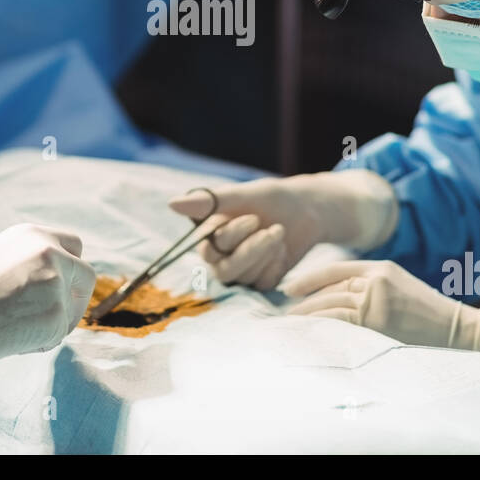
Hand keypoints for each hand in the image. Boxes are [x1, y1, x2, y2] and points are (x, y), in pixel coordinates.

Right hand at [0, 223, 95, 370]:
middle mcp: (50, 253)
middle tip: (51, 315)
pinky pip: (56, 335)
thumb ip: (15, 262)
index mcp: (30, 235)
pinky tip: (10, 342)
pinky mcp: (56, 316)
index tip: (58, 284)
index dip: (68, 267)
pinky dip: (39, 343)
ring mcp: (56, 284)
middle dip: (75, 297)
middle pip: (86, 275)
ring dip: (52, 323)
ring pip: (71, 311)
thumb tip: (25, 280)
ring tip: (16, 331)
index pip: (73, 245)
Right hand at [165, 170, 397, 289]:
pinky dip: (275, 267)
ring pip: (244, 279)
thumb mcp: (243, 195)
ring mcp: (240, 271)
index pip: (209, 250)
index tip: (254, 218)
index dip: (233, 237)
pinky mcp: (259, 281)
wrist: (307, 210)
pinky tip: (282, 250)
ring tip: (280, 233)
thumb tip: (171, 204)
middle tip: (276, 229)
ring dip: (266, 255)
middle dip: (253, 250)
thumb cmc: (272, 198)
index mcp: (210, 235)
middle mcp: (220, 256)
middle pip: (225, 271)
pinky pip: (262, 285)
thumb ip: (209, 202)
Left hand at [286, 260, 479, 361]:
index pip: (335, 269)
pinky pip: (338, 323)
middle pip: (328, 289)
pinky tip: (306, 335)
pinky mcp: (377, 320)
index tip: (287, 288)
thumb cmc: (429, 315)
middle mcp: (375, 279)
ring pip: (329, 306)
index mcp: (381, 267)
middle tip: (281, 313)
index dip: (308, 279)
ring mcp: (376, 300)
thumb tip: (334, 299)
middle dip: (302, 302)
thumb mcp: (400, 289)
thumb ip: (370, 287)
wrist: (460, 329)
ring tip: (288, 326)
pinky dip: (319, 328)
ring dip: (305, 317)